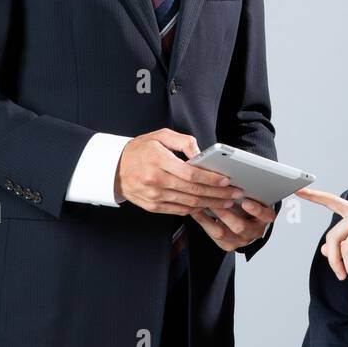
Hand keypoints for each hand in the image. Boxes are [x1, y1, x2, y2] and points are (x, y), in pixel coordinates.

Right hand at [114, 129, 239, 215]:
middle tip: (234, 194)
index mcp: (158, 161)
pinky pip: (179, 210)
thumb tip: (201, 154)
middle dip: (217, 194)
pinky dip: (195, 210)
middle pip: (193, 191)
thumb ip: (183, 141)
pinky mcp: (153, 206)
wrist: (114, 168)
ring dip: (210, 204)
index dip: (210, 179)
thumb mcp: (159, 136)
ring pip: (188, 204)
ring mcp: (154, 196)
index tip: (226, 180)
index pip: (190, 174)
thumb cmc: (139, 150)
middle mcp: (156, 181)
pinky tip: (208, 207)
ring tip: (226, 202)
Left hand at [192, 195, 276, 252]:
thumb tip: (233, 177)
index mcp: (265, 217)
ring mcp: (241, 240)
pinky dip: (203, 222)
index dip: (256, 210)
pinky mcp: (228, 245)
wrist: (250, 222)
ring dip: (209, 217)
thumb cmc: (251, 203)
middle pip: (240, 226)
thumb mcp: (256, 196)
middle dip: (224, 213)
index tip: (246, 202)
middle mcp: (254, 231)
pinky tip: (196, 212)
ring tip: (202, 204)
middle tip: (212, 201)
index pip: (265, 215)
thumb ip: (248, 190)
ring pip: (222, 233)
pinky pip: (213, 236)